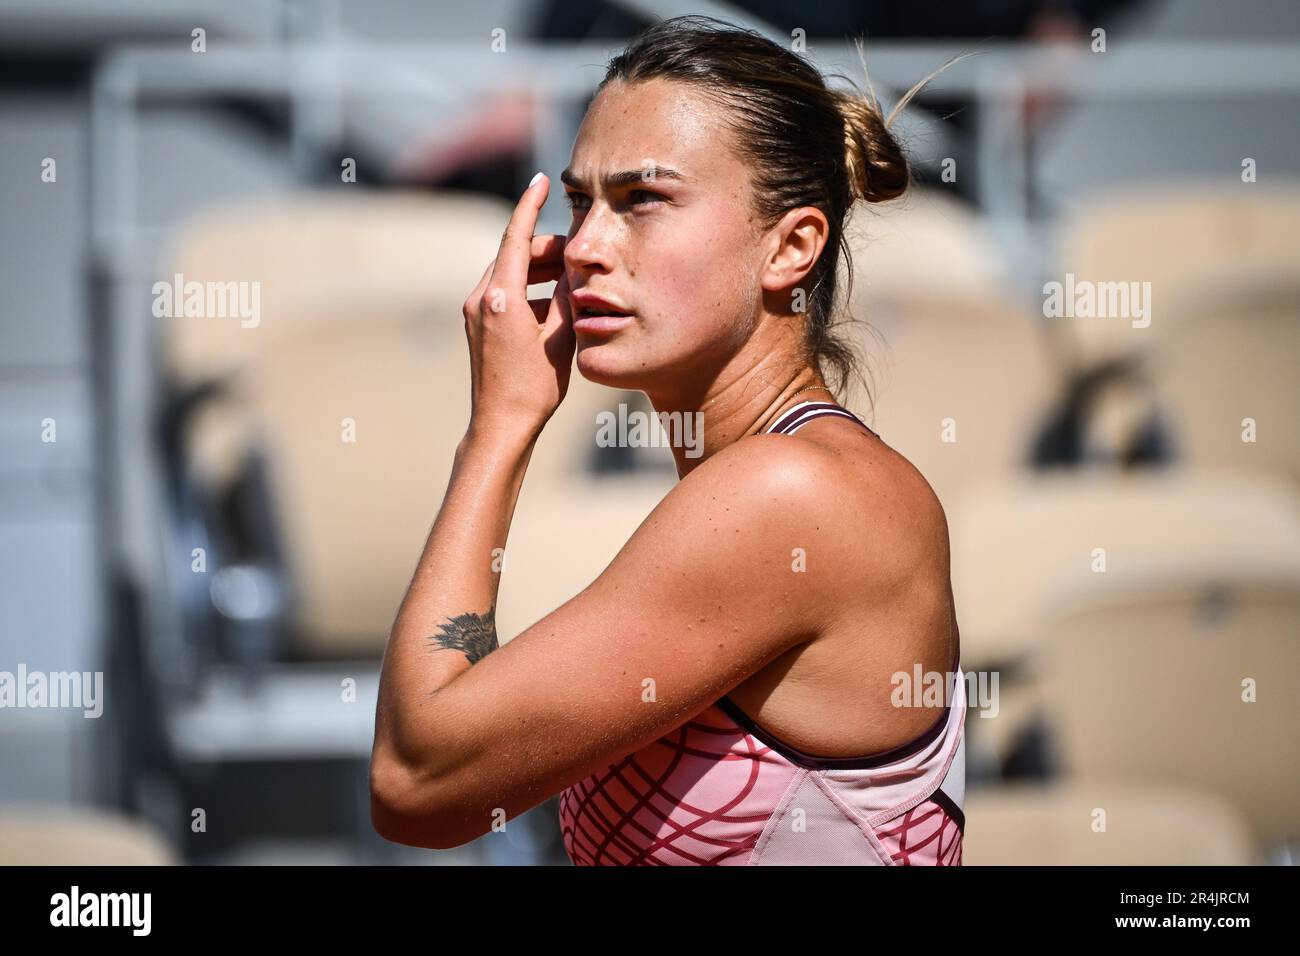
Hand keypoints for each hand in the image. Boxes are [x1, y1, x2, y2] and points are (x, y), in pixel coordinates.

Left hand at [462, 173, 574, 440]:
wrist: (500, 426)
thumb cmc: (533, 389)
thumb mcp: (561, 339)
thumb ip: (568, 298)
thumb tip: (574, 269)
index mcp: (500, 297)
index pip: (515, 237)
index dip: (530, 206)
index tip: (541, 181)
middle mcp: (481, 299)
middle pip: (514, 255)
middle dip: (546, 249)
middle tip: (579, 255)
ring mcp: (475, 313)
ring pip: (510, 274)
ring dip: (540, 271)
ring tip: (572, 279)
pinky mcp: (478, 326)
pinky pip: (505, 294)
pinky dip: (530, 291)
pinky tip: (556, 306)